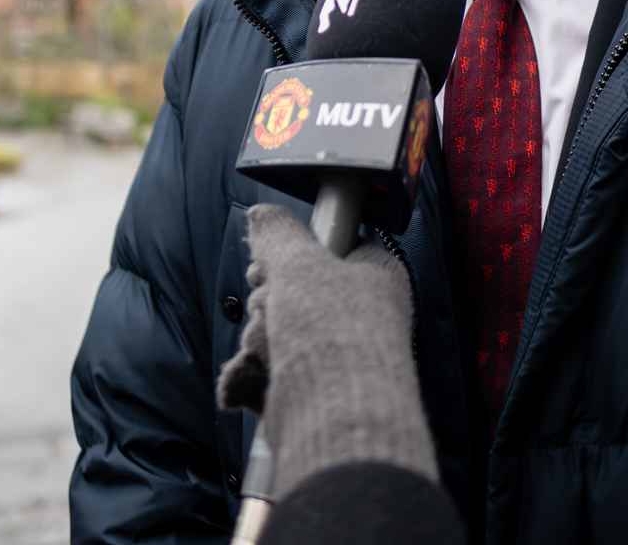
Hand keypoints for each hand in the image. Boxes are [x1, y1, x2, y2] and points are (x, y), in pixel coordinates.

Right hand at [217, 204, 434, 495]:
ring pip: (280, 327)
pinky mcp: (316, 388)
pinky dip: (256, 370)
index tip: (270, 258)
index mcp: (377, 275)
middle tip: (268, 303)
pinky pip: (274, 365)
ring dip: (260, 335)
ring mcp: (340, 353)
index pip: (338, 245)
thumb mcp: (299, 263)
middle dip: (270, 297)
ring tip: (267, 345)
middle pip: (299, 287)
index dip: (299, 247)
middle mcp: (365, 314)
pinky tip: (249, 374)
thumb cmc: (330, 328)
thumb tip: (262, 213)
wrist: (332, 414)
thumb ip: (277, 234)